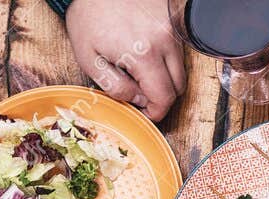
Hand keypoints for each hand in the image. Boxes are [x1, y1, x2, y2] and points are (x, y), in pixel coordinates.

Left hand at [65, 0, 186, 119]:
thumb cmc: (89, 16)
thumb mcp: (88, 58)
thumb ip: (114, 86)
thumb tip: (137, 99)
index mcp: (143, 54)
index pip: (164, 98)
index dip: (155, 112)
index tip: (145, 112)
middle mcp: (164, 42)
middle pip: (178, 87)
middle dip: (161, 97)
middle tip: (141, 93)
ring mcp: (172, 31)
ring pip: (181, 70)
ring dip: (165, 78)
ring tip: (141, 71)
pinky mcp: (174, 22)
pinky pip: (178, 52)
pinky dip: (166, 60)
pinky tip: (146, 53)